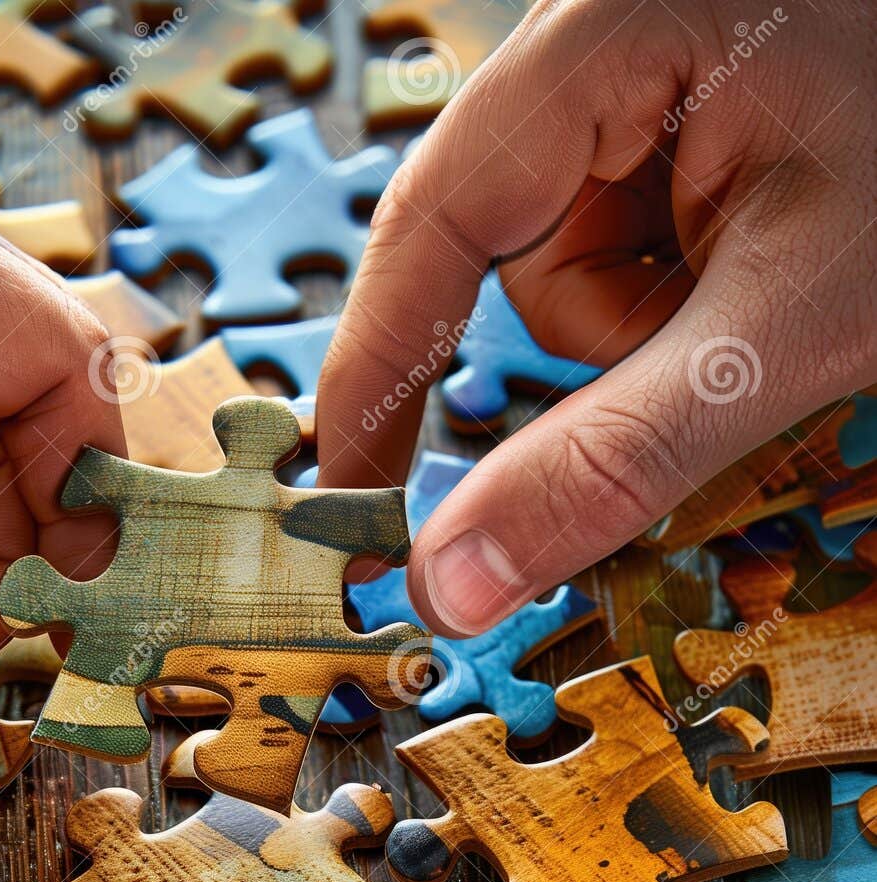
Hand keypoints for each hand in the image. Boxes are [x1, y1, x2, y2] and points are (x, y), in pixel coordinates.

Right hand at [318, 0, 876, 634]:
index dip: (375, 370)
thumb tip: (452, 580)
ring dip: (658, 325)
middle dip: (610, 335)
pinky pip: (624, 258)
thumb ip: (612, 457)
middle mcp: (602, 44)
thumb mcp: (784, 325)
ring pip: (570, 272)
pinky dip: (683, 300)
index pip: (433, 217)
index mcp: (607, 31)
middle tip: (722, 335)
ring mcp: (641, 85)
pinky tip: (764, 260)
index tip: (344, 500)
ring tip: (770, 283)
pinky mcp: (672, 130)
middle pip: (512, 254)